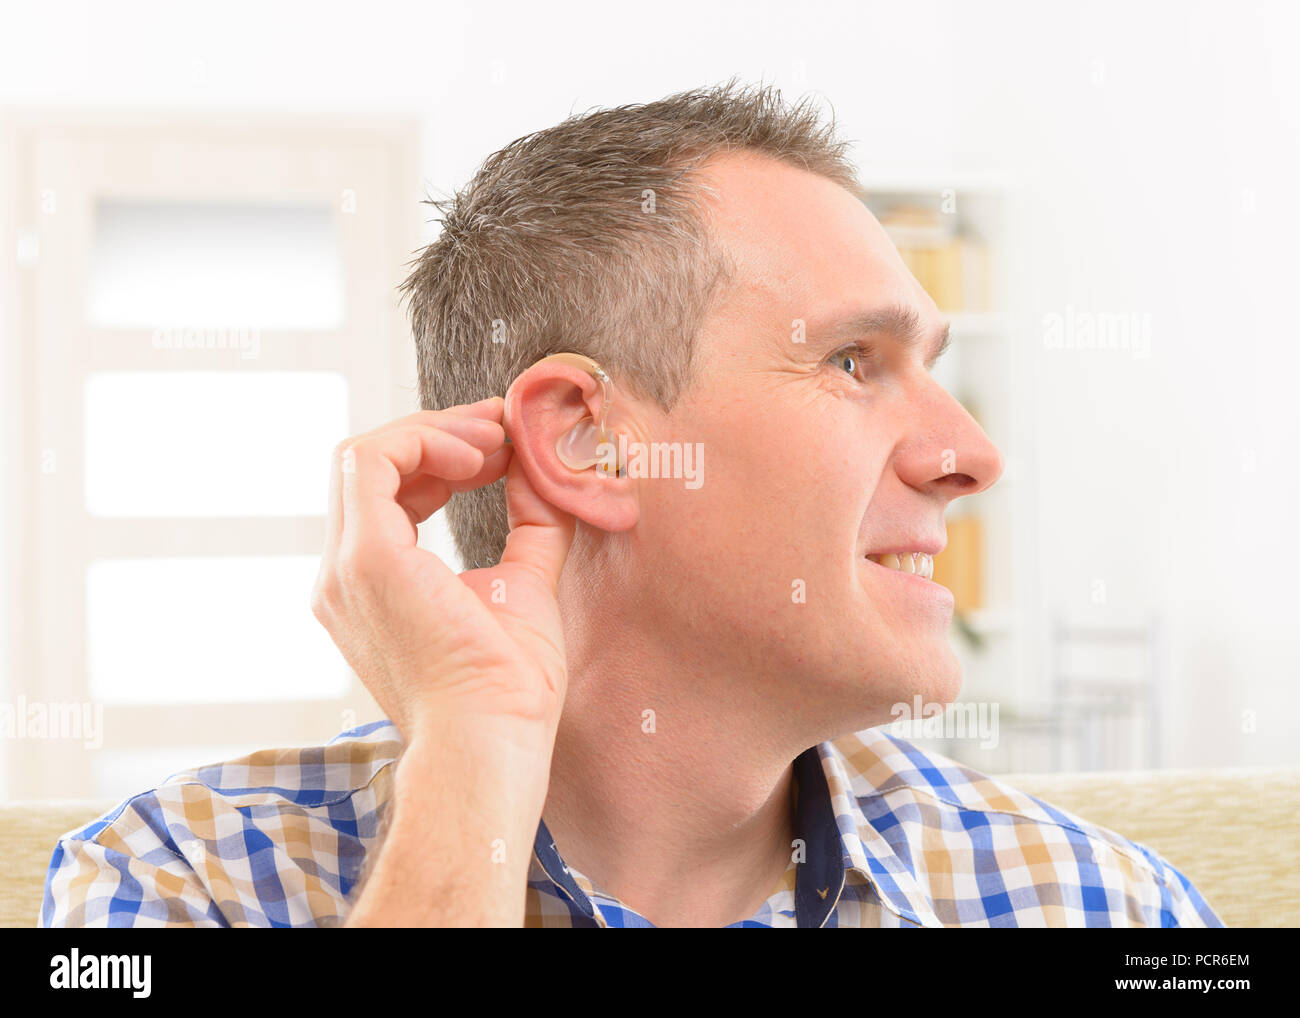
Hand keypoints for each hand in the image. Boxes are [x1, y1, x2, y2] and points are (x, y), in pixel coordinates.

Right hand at [310, 396, 574, 738]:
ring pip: (364, 455)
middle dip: (440, 433)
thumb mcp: (525, 583)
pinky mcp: (366, 559)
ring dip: (435, 432)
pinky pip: (370, 463)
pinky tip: (478, 453)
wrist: (494, 739)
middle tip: (502, 428)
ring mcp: (346, 568)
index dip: (442, 453)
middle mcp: (344, 575)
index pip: (387, 491)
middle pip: (371, 466)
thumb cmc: (508, 687)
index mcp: (372, 585)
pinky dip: (423, 440)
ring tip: (497, 439)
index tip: (502, 442)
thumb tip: (543, 467)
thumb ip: (531, 522)